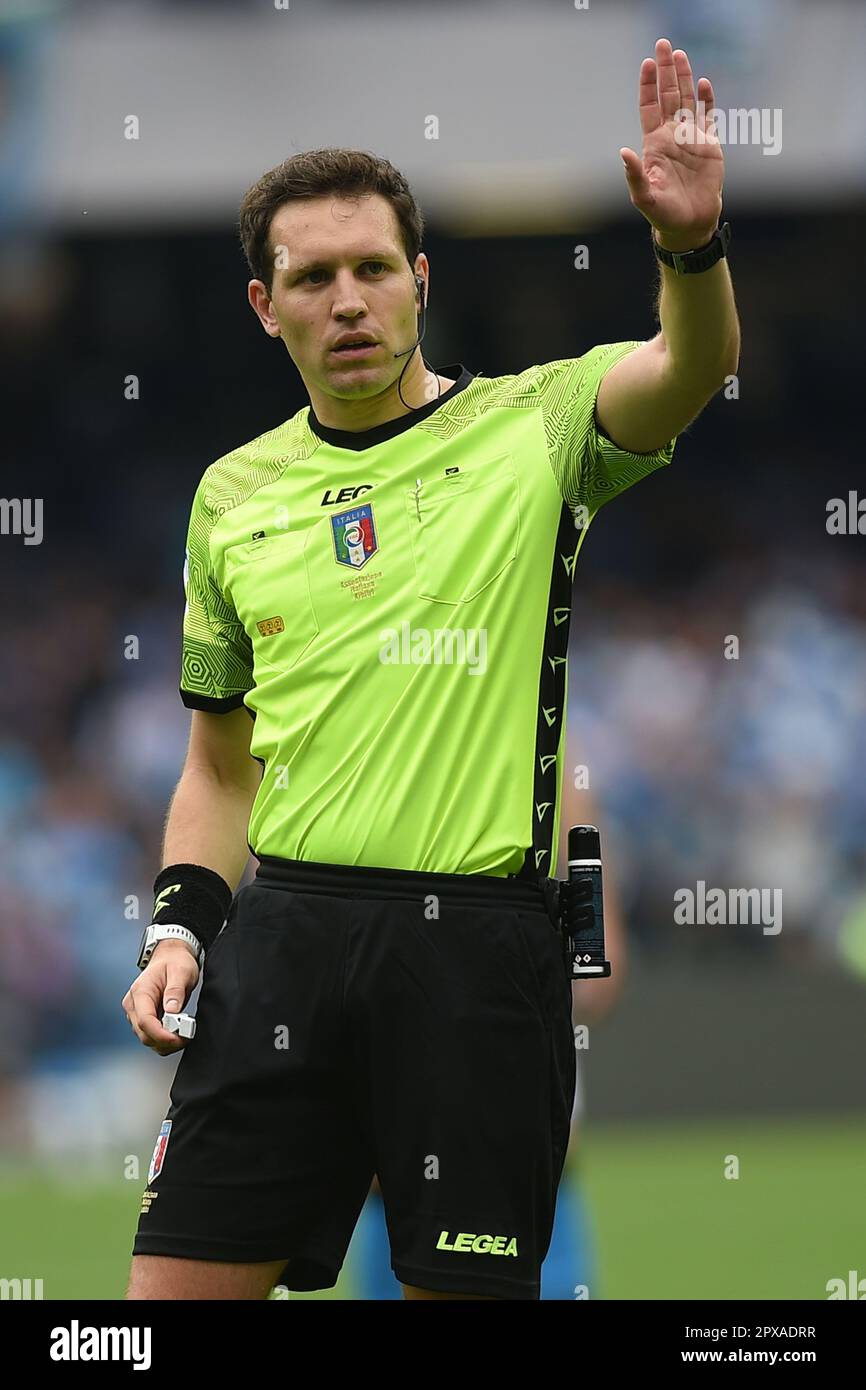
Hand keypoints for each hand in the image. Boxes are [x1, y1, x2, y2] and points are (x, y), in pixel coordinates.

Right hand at [122, 940, 199, 1055]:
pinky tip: (177, 1034)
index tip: (178, 1038)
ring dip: (165, 1043)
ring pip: (146, 1038)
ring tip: (184, 1035)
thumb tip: (172, 1011)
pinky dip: (163, 1039)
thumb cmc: (175, 961)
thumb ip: (175, 991)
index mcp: (141, 992)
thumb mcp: (181, 971)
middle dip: (165, 1041)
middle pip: (144, 1034)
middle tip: (186, 1036)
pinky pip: (150, 1035)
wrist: (171, 956)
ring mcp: (137, 1012)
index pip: (145, 1021)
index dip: (161, 1034)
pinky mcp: (143, 1017)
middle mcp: (134, 1004)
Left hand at [620, 37, 723, 252]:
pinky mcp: (710, 145)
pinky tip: (703, 83)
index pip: (649, 106)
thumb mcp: (645, 197)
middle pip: (668, 95)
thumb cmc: (663, 214)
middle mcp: (672, 135)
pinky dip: (707, 100)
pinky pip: (709, 116)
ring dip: (684, 78)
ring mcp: (691, 138)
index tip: (647, 63)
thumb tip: (623, 153)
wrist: (690, 225)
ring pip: (688, 100)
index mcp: (654, 144)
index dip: (647, 85)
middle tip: (663, 44)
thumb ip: (635, 175)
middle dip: (665, 71)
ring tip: (680, 55)